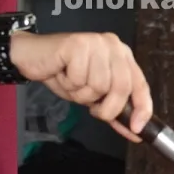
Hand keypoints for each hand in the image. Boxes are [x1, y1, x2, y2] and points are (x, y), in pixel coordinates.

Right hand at [11, 32, 152, 141]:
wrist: (31, 56)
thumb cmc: (63, 73)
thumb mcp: (92, 95)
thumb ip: (113, 108)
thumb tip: (134, 130)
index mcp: (122, 56)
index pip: (140, 84)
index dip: (142, 108)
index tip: (137, 130)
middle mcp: (113, 46)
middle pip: (122, 87)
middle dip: (107, 108)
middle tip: (91, 107)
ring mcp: (97, 43)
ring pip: (99, 85)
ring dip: (81, 94)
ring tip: (71, 82)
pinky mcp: (79, 44)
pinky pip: (79, 79)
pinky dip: (68, 84)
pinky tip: (62, 73)